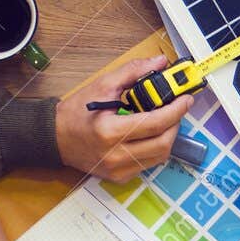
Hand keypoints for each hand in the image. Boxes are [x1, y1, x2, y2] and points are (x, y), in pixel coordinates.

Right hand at [56, 56, 193, 181]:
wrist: (53, 138)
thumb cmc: (76, 112)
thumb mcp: (102, 85)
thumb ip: (132, 72)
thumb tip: (160, 62)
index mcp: (110, 131)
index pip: (155, 123)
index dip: (176, 110)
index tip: (186, 99)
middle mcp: (115, 154)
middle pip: (163, 143)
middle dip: (176, 124)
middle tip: (176, 110)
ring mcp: (118, 169)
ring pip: (160, 157)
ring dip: (168, 137)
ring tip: (164, 121)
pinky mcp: (119, 177)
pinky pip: (148, 164)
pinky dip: (155, 149)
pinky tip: (149, 136)